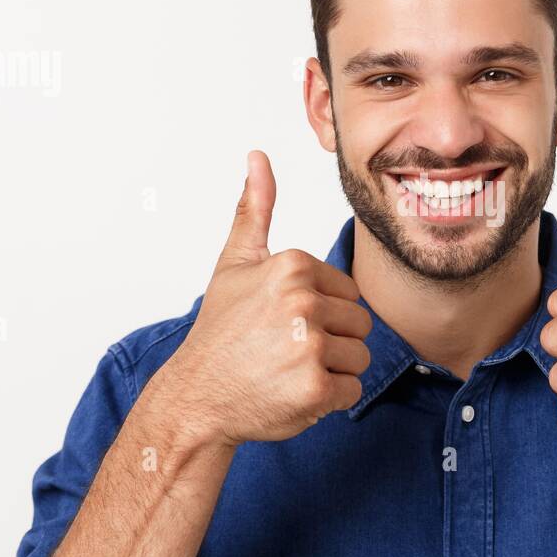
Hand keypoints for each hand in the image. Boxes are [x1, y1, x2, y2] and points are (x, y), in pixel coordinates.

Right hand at [159, 150, 371, 446]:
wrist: (196, 397)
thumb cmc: (220, 332)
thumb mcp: (235, 263)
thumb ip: (256, 210)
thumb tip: (258, 156)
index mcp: (291, 266)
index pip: (348, 292)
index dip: (322, 312)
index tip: (282, 322)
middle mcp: (302, 302)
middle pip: (360, 324)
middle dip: (331, 342)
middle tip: (285, 350)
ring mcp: (309, 347)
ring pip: (359, 357)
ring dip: (332, 371)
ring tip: (289, 371)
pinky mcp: (315, 389)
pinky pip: (352, 391)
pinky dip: (328, 400)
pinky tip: (292, 393)